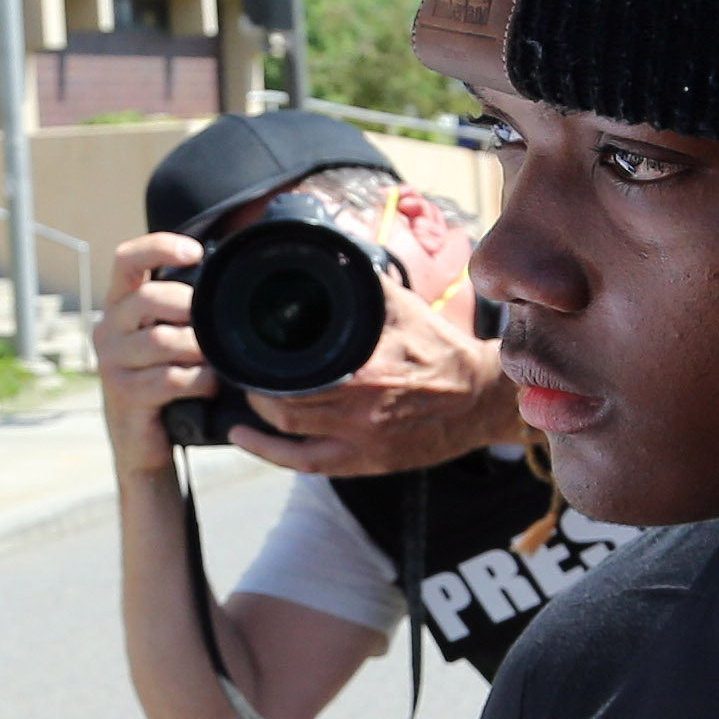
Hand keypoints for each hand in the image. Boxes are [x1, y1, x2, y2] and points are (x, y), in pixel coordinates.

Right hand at [95, 232, 217, 477]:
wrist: (142, 443)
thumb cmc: (164, 382)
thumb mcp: (169, 338)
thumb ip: (184, 308)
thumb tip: (228, 269)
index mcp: (119, 305)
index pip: (126, 259)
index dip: (158, 247)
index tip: (195, 252)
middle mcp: (107, 328)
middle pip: (147, 298)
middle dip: (190, 307)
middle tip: (215, 324)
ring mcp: (112, 362)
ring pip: (161, 340)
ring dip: (198, 348)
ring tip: (215, 359)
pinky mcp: (125, 394)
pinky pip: (169, 379)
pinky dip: (199, 380)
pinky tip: (209, 384)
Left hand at [229, 291, 518, 478]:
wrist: (479, 398)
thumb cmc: (440, 349)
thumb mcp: (403, 306)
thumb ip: (362, 285)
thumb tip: (326, 254)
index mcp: (367, 365)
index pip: (295, 364)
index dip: (260, 356)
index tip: (244, 343)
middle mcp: (361, 405)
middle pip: (284, 399)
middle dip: (254, 384)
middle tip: (239, 370)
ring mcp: (363, 438)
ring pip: (289, 431)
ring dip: (257, 416)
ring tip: (242, 400)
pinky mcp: (367, 461)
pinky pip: (307, 464)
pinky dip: (270, 452)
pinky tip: (245, 439)